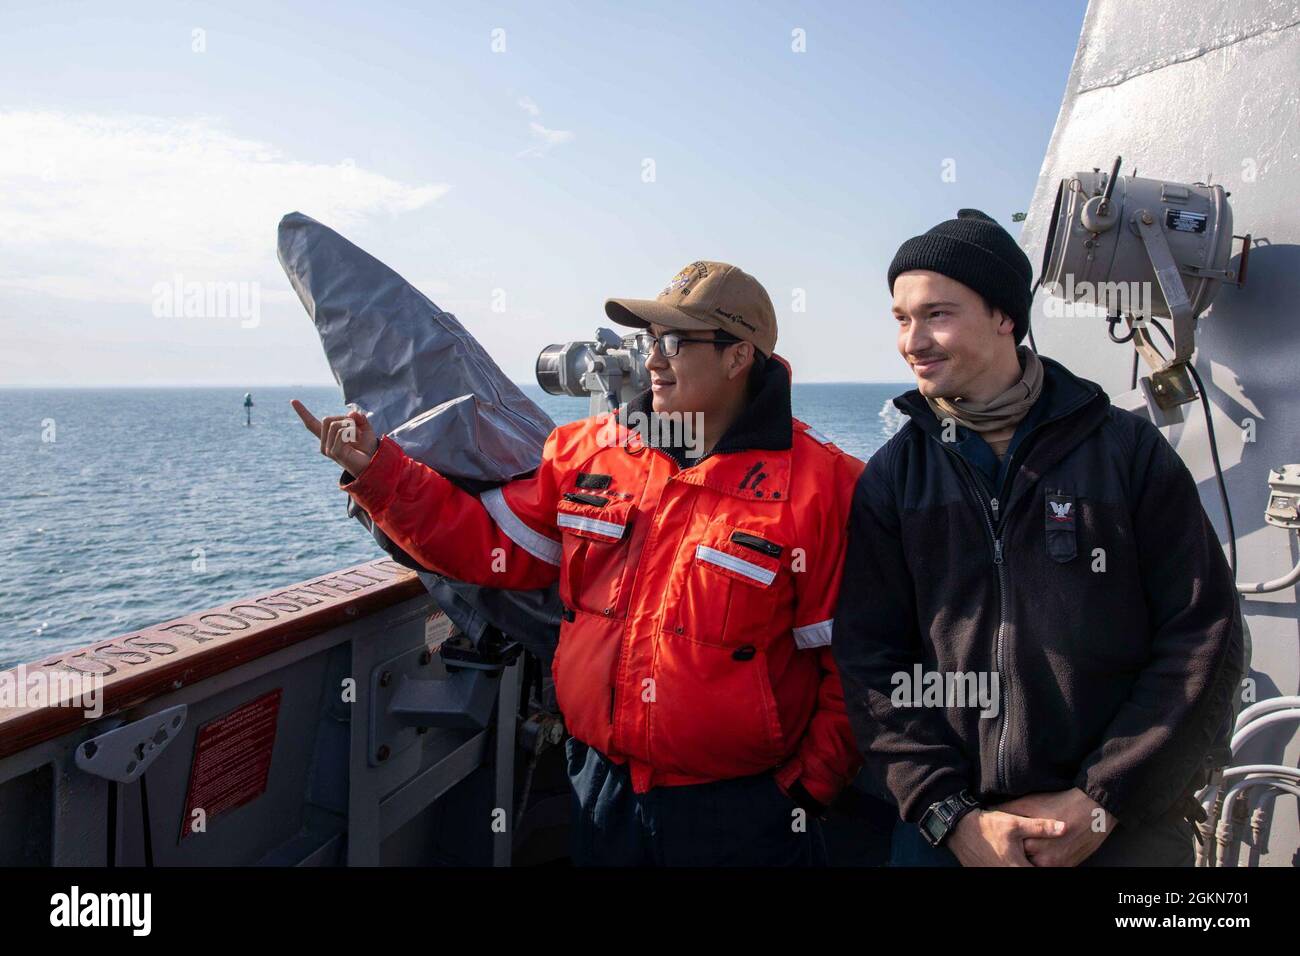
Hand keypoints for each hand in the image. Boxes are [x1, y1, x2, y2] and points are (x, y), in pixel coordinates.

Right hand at [291, 399, 377, 475]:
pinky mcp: (334, 453)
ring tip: (357, 435)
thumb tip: (351, 413)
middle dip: (344, 418)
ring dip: (350, 425)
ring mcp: (328, 449)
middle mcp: (325, 443)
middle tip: (356, 428)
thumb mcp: (365, 428)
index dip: (302, 412)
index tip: (293, 400)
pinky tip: (356, 440)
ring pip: (334, 424)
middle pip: (327, 419)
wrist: (373, 463)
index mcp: (329, 437)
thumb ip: (359, 418)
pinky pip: (341, 433)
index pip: (311, 424)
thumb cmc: (367, 447)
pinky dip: (352, 431)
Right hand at [946, 807, 1065, 866]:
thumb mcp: (1015, 823)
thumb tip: (1064, 828)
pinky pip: (1000, 871)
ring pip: (1013, 872)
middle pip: (1027, 871)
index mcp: (1017, 866)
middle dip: (1034, 864)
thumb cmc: (988, 825)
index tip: (1048, 859)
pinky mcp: (984, 872)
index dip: (1045, 865)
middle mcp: (1005, 874)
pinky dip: (1006, 865)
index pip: (1040, 871)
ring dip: (1020, 864)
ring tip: (1019, 855)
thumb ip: (1040, 827)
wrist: (959, 828)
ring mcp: (993, 874)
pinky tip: (1006, 857)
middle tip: (1033, 856)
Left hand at [992, 788, 1113, 866]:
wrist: (1092, 810)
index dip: (1008, 844)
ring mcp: (1058, 865)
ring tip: (1032, 846)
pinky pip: (1051, 868)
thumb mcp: (1029, 803)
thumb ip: (1008, 810)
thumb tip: (989, 812)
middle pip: (1023, 860)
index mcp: (1032, 844)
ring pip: (1037, 865)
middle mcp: (1045, 859)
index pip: (1011, 851)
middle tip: (1015, 844)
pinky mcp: (1069, 867)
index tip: (1004, 839)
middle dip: (1019, 853)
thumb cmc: (1058, 803)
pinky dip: (1045, 862)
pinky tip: (1043, 851)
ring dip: (1032, 858)